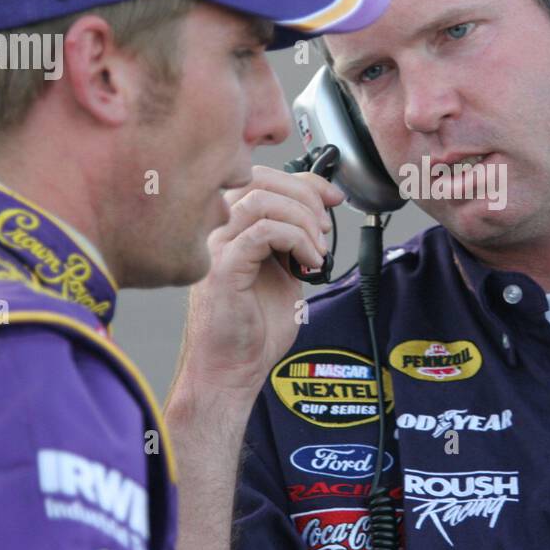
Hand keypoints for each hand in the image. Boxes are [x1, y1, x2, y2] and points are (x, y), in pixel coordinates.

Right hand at [170, 165, 344, 419]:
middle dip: (306, 195)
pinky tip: (308, 263)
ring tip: (317, 250)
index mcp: (230, 228)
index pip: (263, 178)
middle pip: (261, 179)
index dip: (305, 181)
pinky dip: (296, 239)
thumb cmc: (254, 330)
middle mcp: (216, 232)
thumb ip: (293, 239)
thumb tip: (320, 211)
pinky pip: (263, 231)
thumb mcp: (284, 272)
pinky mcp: (223, 268)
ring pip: (261, 199)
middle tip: (327, 228)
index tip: (334, 198)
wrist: (233, 371)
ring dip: (303, 218)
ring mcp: (216, 248)